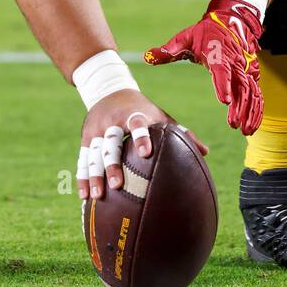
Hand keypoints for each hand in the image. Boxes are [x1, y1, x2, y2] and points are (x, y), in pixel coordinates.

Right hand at [75, 89, 207, 201]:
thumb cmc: (142, 109)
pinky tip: (84, 197)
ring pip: (92, 153)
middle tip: (117, 185)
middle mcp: (112, 122)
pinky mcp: (85, 137)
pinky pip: (82, 159)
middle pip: (110, 143)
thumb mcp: (160, 115)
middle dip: (112, 164)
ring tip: (96, 196)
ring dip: (94, 175)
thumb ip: (181, 132)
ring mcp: (96, 129)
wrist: (108, 89)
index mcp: (134, 114)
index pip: (137, 123)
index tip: (146, 152)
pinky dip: (82, 177)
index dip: (141, 137)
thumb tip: (205, 152)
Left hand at [145, 0, 263, 134]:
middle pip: (241, 86)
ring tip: (245, 130)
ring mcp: (246, 69)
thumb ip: (168, 50)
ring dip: (250, 111)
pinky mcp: (251, 75)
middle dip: (240, 106)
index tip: (224, 100)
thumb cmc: (205, 32)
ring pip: (252, 92)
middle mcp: (235, 63)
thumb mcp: (185, 38)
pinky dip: (257, 110)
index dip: (224, 85)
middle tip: (234, 124)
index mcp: (218, 54)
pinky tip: (252, 126)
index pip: (222, 71)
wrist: (230, 21)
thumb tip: (147, 57)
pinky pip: (257, 94)